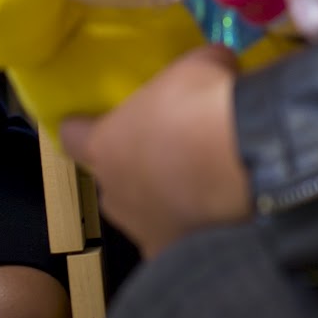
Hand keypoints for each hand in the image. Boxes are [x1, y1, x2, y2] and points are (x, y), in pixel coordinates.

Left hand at [59, 45, 250, 256]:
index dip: (84, 129)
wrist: (245, 158)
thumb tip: (219, 64)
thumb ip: (196, 68)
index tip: (96, 123)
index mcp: (106, 144)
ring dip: (160, 200)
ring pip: (141, 213)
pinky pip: (174, 238)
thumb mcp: (200, 66)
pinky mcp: (172, 253)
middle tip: (168, 149)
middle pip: (110, 179)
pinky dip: (189, 227)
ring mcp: (141, 228)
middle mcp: (114, 191)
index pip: (72, 137)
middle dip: (133, 167)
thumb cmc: (204, 104)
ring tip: (196, 185)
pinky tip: (213, 213)